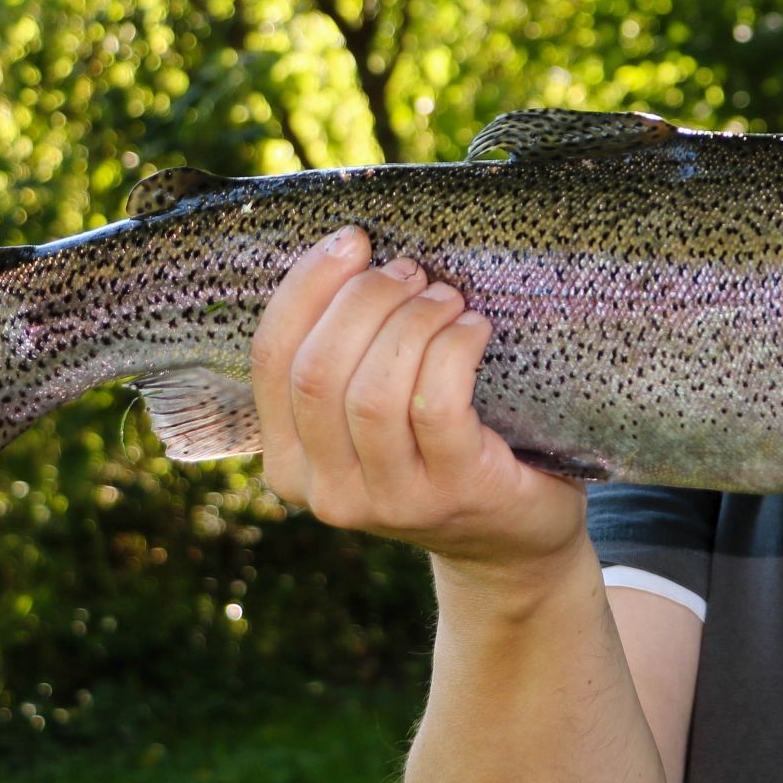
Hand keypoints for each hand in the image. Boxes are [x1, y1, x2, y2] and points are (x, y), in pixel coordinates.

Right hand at [254, 227, 588, 571]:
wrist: (512, 541)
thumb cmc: (441, 452)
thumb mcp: (370, 419)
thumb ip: (345, 359)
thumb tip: (349, 251)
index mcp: (289, 465)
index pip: (271, 360)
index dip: (306, 288)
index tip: (351, 241)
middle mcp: (327, 492)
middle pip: (318, 372)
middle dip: (364, 300)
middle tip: (410, 270)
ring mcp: (390, 501)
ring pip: (373, 391)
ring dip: (412, 322)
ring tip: (446, 297)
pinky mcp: (453, 493)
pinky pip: (437, 405)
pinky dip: (453, 349)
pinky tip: (474, 328)